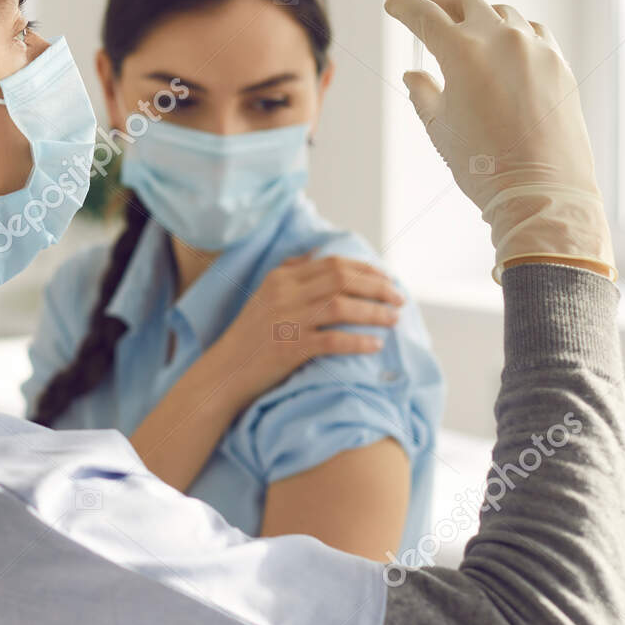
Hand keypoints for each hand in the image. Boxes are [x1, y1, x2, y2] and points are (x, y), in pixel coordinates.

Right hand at [210, 253, 403, 406]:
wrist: (225, 371)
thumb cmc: (249, 335)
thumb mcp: (264, 294)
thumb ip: (289, 271)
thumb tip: (316, 253)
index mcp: (280, 278)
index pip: (332, 263)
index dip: (366, 269)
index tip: (387, 278)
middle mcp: (284, 294)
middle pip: (341, 279)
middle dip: (377, 287)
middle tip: (399, 299)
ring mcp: (286, 320)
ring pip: (341, 306)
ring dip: (373, 312)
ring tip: (394, 319)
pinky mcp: (290, 348)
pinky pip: (333, 340)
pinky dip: (358, 341)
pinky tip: (375, 345)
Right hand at [384, 0, 614, 280]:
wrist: (541, 189)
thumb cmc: (484, 165)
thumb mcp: (440, 128)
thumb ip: (423, 93)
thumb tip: (414, 74)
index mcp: (461, 52)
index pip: (424, 14)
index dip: (404, 5)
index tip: (394, 2)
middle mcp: (501, 39)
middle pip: (466, 2)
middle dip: (441, 2)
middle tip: (427, 7)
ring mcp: (534, 48)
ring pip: (502, 13)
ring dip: (479, 15)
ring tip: (467, 29)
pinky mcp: (558, 62)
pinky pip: (533, 31)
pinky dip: (514, 31)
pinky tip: (506, 46)